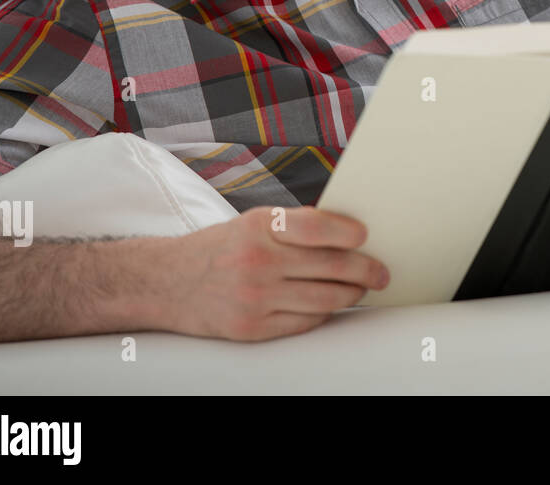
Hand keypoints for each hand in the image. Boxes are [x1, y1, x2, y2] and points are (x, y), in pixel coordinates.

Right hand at [158, 206, 389, 341]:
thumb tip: (348, 232)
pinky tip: (331, 305)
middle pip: (331, 267)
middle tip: (381, 273)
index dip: (348, 232)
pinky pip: (306, 322)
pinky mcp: (252, 328)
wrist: (168, 283)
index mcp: (258, 227)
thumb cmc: (221, 248)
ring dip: (351, 294)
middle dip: (365, 270)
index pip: (317, 227)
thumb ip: (295, 225)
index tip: (365, 236)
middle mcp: (257, 261)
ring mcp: (255, 297)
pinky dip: (324, 314)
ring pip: (325, 299)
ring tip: (361, 289)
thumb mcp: (252, 222)